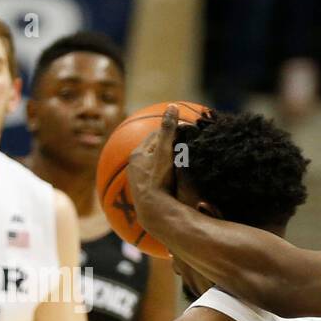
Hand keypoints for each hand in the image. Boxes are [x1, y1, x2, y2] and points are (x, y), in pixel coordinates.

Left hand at [127, 104, 179, 223]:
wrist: (155, 215)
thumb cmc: (160, 182)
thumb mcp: (165, 153)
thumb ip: (168, 130)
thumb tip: (173, 106)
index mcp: (137, 155)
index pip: (156, 136)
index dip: (171, 131)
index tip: (186, 130)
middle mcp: (134, 168)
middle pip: (154, 150)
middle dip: (168, 146)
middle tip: (185, 144)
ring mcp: (139, 183)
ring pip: (155, 166)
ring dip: (167, 162)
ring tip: (182, 163)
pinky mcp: (146, 196)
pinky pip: (157, 181)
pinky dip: (166, 176)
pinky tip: (175, 182)